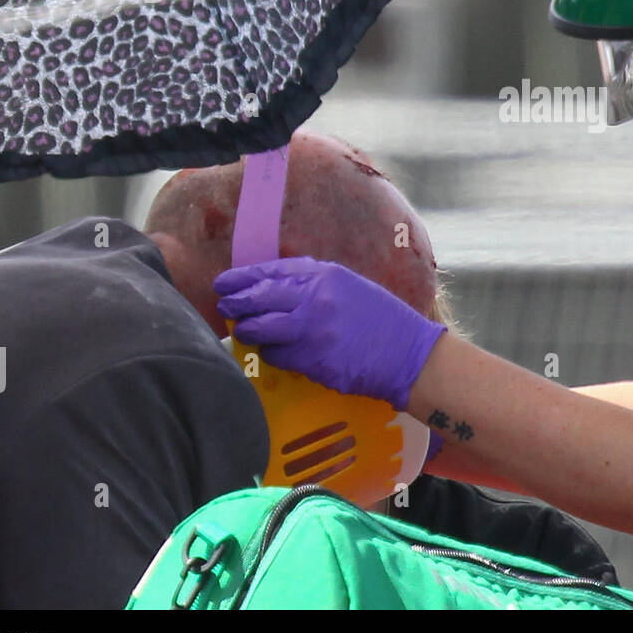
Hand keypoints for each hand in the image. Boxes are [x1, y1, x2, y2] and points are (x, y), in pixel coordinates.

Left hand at [214, 257, 445, 410]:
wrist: (407, 354)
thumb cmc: (381, 320)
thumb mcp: (350, 287)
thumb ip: (315, 283)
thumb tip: (273, 287)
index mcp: (326, 275)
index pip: (271, 271)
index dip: (242, 277)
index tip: (224, 283)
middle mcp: (316, 298)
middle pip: (259, 297)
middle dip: (236, 303)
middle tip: (225, 307)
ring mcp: (313, 331)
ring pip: (262, 329)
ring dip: (249, 331)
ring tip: (246, 331)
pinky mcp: (313, 361)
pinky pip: (277, 356)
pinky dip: (272, 354)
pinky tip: (275, 353)